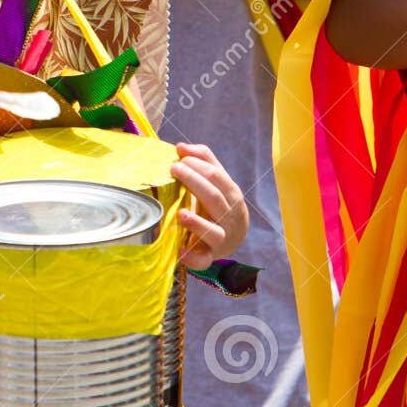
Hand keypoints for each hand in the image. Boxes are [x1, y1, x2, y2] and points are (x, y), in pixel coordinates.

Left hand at [171, 142, 248, 268]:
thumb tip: (181, 146)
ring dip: (197, 223)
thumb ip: (203, 160)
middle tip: (173, 170)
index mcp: (231, 195)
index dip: (197, 166)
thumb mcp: (217, 181)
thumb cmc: (218, 204)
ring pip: (213, 232)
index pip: (216, 177)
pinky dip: (191, 257)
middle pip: (214, 198)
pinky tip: (179, 249)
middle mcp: (229, 216)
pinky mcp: (209, 257)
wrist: (232, 237)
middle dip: (193, 182)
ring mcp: (221, 238)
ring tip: (181, 214)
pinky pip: (202, 261)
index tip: (179, 160)